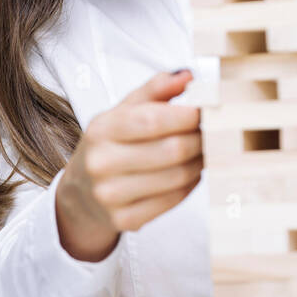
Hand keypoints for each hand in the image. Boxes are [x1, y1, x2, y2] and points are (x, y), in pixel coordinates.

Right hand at [56, 69, 201, 262]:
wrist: (81, 194)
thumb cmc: (110, 144)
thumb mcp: (122, 111)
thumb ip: (155, 89)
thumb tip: (188, 75)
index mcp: (102, 130)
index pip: (154, 120)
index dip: (189, 115)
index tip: (209, 108)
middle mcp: (102, 163)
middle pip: (172, 150)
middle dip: (201, 139)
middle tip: (215, 131)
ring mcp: (111, 195)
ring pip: (178, 177)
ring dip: (201, 162)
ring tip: (205, 151)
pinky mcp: (126, 220)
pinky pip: (174, 200)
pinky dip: (191, 184)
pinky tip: (192, 172)